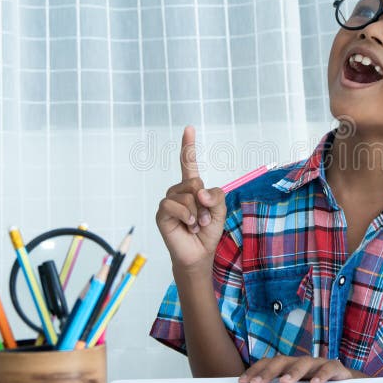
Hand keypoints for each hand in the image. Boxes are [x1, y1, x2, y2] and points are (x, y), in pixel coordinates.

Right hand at [156, 126, 226, 273]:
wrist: (199, 254)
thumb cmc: (208, 232)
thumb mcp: (220, 211)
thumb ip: (216, 196)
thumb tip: (199, 192)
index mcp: (193, 188)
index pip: (189, 163)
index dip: (188, 146)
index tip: (189, 128)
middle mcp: (179, 191)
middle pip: (194, 181)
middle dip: (205, 202)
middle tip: (204, 219)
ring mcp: (169, 201)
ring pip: (187, 194)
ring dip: (197, 213)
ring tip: (196, 225)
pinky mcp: (162, 213)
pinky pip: (174, 205)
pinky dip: (186, 216)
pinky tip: (189, 226)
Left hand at [238, 355, 365, 382]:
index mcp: (290, 366)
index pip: (269, 363)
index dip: (255, 370)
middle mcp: (302, 362)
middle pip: (282, 360)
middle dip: (268, 372)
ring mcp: (318, 363)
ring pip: (304, 362)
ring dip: (293, 372)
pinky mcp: (337, 368)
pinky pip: (329, 368)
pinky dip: (322, 375)